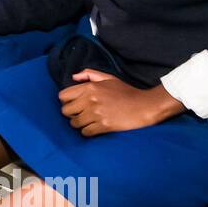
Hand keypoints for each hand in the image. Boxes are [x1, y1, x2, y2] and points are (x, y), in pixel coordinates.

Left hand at [56, 70, 183, 136]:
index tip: (74, 104)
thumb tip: (73, 77)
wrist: (144, 106)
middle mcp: (90, 100)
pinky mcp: (103, 125)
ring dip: (80, 124)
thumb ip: (89, 74)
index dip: (66, 101)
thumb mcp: (109, 78)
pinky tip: (95, 128)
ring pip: (74, 123)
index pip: (63, 96)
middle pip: (65, 111)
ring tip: (89, 121)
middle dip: (71, 114)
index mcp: (90, 87)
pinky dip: (88, 131)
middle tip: (80, 114)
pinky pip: (85, 132)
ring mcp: (96, 113)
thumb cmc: (127, 92)